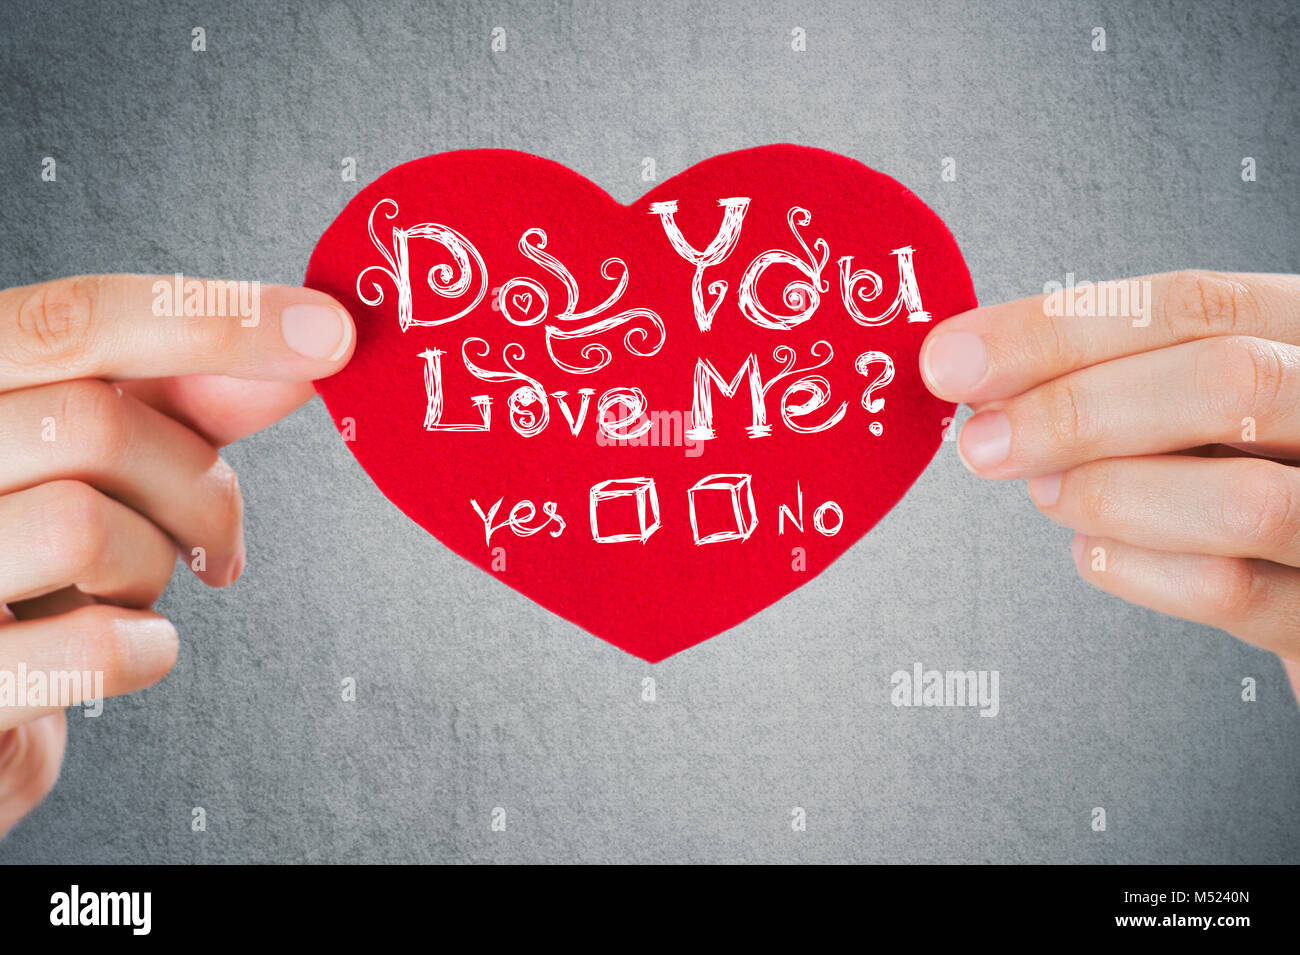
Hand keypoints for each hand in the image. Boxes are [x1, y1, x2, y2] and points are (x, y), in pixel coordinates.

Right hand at [0, 274, 353, 836]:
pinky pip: (92, 648)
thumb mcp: (100, 459)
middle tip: (219, 539)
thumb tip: (315, 341)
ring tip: (133, 589)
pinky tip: (128, 647)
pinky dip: (146, 650)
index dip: (216, 321)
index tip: (334, 336)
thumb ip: (189, 399)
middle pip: (95, 427)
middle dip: (198, 488)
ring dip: (155, 566)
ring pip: (85, 528)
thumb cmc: (34, 554)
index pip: (75, 321)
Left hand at [920, 270, 1299, 697]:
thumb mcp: (1192, 390)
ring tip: (1048, 493)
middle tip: (983, 442)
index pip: (1190, 304)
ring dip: (1108, 495)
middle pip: (1227, 381)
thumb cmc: (1247, 458)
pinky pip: (1229, 591)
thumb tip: (973, 371)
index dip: (1056, 329)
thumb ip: (1108, 371)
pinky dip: (1134, 568)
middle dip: (1076, 412)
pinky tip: (1095, 549)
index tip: (954, 359)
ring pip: (1239, 500)